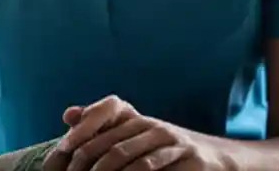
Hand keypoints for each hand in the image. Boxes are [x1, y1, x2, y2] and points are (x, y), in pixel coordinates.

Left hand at [43, 96, 222, 170]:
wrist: (216, 158)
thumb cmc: (164, 150)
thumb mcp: (133, 134)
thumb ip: (102, 125)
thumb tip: (68, 114)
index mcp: (136, 117)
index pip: (104, 113)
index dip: (81, 130)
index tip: (62, 149)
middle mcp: (151, 125)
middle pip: (111, 143)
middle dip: (86, 161)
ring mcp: (171, 142)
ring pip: (129, 157)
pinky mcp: (189, 160)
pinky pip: (152, 168)